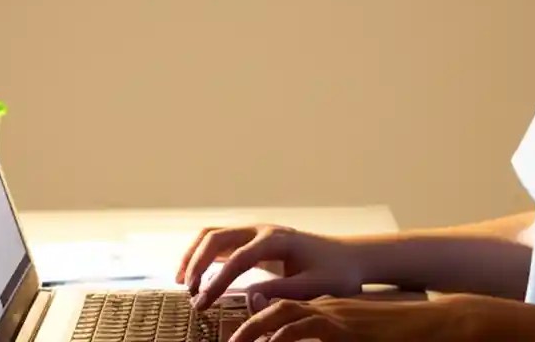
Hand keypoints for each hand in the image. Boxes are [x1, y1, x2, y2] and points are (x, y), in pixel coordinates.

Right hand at [176, 224, 363, 309]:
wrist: (351, 257)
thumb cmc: (337, 273)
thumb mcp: (314, 287)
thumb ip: (281, 292)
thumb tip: (248, 297)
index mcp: (277, 240)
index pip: (237, 258)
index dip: (217, 281)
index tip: (203, 303)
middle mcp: (263, 230)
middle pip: (216, 237)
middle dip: (196, 262)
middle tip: (188, 292)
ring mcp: (257, 233)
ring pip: (214, 235)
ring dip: (194, 255)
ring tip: (182, 282)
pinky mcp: (256, 241)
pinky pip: (222, 242)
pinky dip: (204, 255)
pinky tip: (195, 275)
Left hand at [228, 294, 465, 341]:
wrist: (431, 325)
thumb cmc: (395, 335)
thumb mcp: (356, 338)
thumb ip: (328, 340)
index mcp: (328, 310)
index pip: (285, 310)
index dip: (259, 323)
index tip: (238, 339)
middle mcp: (327, 308)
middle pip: (277, 309)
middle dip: (248, 326)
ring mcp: (335, 317)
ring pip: (284, 319)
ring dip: (257, 332)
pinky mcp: (344, 329)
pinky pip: (304, 332)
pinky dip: (283, 339)